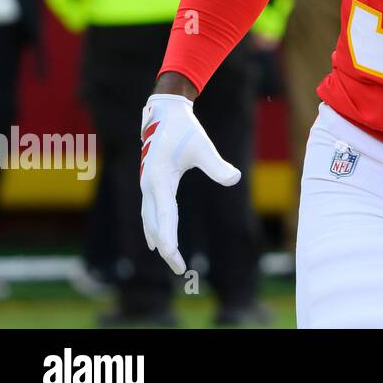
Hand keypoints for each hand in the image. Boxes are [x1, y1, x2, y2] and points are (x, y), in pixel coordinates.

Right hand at [139, 95, 240, 273]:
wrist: (164, 113)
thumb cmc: (185, 130)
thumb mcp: (203, 147)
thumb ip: (217, 165)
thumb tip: (235, 179)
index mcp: (159, 180)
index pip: (165, 216)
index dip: (168, 238)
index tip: (172, 255)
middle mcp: (149, 186)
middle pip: (155, 224)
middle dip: (166, 247)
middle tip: (179, 269)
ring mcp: (147, 185)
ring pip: (150, 220)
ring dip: (159, 240)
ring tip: (171, 259)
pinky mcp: (150, 183)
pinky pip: (150, 212)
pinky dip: (154, 228)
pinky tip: (156, 241)